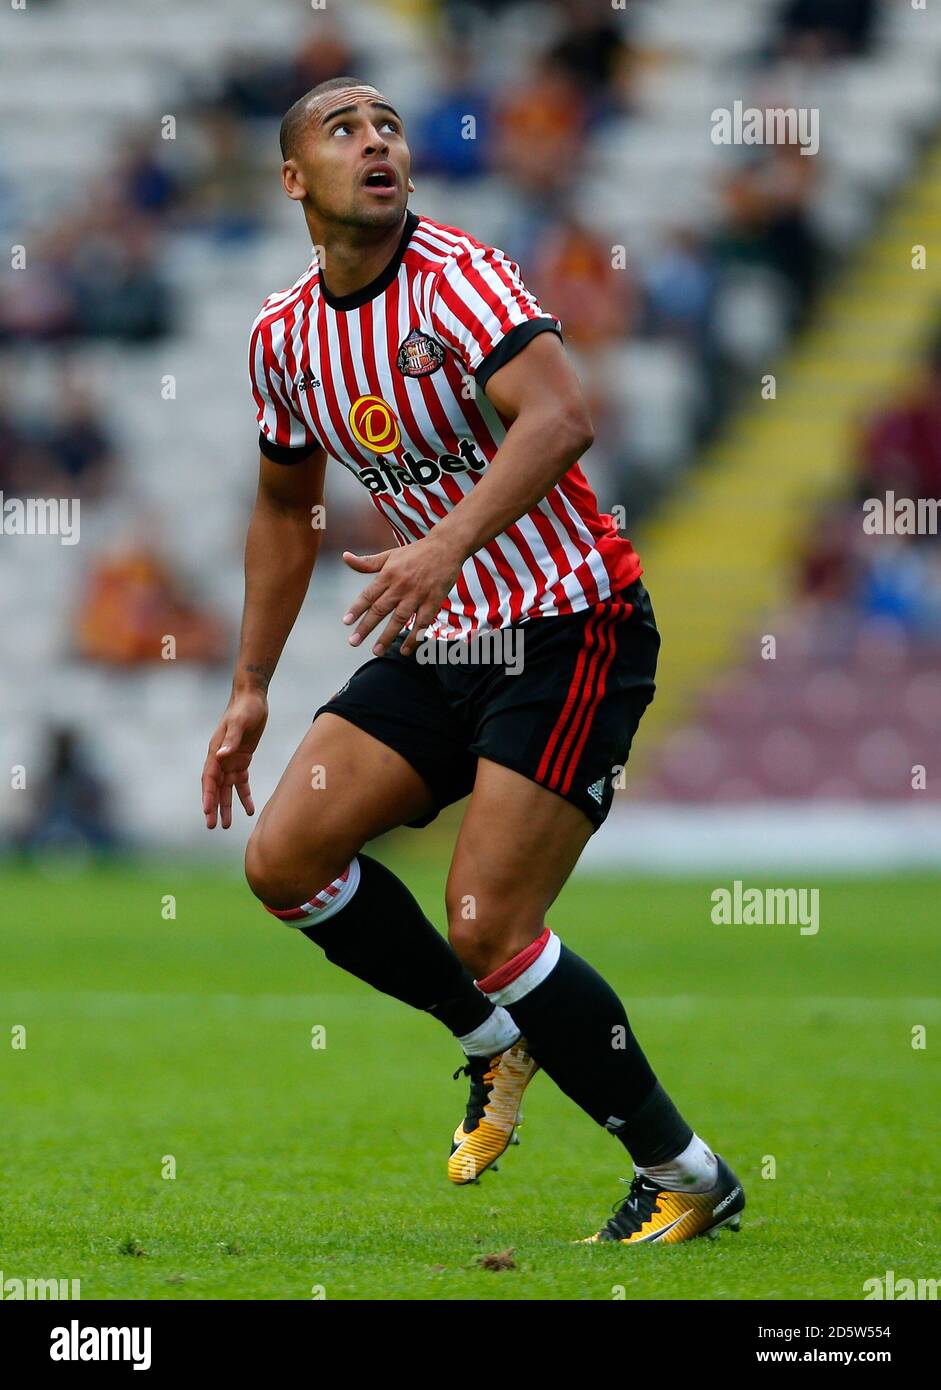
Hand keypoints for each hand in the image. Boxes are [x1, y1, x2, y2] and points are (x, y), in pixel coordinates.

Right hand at [201, 690, 268, 828]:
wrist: (253, 698)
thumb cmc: (245, 708)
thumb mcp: (239, 722)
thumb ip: (231, 740)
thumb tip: (221, 756)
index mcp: (215, 751)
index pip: (209, 778)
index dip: (208, 796)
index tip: (208, 812)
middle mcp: (220, 758)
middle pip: (215, 788)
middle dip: (214, 807)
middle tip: (213, 826)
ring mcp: (230, 760)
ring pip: (227, 789)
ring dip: (227, 806)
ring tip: (228, 825)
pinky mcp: (242, 759)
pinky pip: (241, 782)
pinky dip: (244, 795)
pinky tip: (249, 809)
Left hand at [341, 535, 461, 656]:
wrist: (446, 546)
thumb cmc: (416, 552)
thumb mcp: (389, 554)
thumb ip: (367, 562)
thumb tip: (345, 557)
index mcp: (388, 574)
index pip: (369, 594)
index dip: (357, 608)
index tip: (346, 622)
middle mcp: (401, 585)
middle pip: (381, 609)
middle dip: (366, 627)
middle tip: (353, 641)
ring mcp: (418, 594)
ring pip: (400, 619)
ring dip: (388, 636)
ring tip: (377, 651)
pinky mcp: (433, 601)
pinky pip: (422, 622)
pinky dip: (414, 637)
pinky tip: (406, 650)